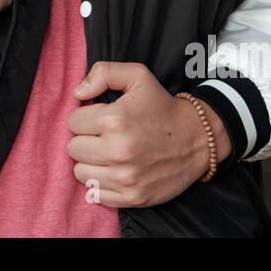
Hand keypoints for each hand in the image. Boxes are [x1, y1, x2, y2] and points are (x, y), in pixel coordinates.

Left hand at [66, 61, 232, 207]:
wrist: (198, 139)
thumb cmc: (163, 106)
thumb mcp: (138, 76)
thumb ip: (103, 73)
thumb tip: (77, 93)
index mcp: (114, 120)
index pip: (72, 122)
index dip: (84, 118)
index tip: (98, 118)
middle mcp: (117, 151)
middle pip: (73, 148)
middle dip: (85, 140)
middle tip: (102, 136)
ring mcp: (125, 177)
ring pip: (80, 172)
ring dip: (90, 162)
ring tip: (106, 153)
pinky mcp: (132, 197)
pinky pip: (95, 194)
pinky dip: (100, 183)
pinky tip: (113, 170)